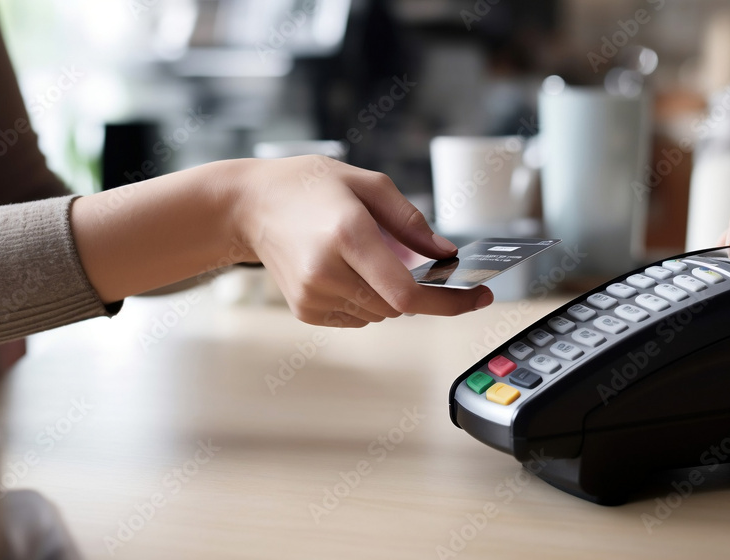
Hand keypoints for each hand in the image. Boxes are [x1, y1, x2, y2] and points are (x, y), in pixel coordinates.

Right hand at [230, 156, 493, 327]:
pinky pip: (358, 318)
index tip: (479, 297)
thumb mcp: (367, 185)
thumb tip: (448, 254)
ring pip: (380, 314)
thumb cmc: (309, 187)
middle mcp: (328, 271)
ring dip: (390, 293)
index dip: (449, 302)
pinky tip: (347, 269)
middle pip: (398, 307)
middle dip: (418, 289)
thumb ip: (412, 222)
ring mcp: (313, 295)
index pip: (407, 293)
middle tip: (411, 258)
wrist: (250, 206)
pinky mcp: (306, 310)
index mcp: (348, 234)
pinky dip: (367, 299)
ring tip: (364, 254)